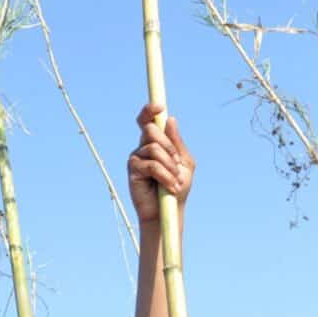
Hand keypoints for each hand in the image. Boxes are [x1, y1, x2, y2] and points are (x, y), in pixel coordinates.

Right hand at [128, 104, 193, 223]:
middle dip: (168, 146)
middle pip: (151, 130)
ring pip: (154, 148)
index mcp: (156, 142)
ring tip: (176, 181)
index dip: (149, 110)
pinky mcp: (133, 170)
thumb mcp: (184, 163)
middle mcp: (144, 147)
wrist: (170, 210)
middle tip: (178, 163)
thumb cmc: (178, 186)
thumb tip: (170, 119)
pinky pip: (151, 165)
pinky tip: (171, 187)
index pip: (148, 121)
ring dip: (170, 165)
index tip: (159, 106)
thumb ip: (177, 143)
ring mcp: (136, 157)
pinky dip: (165, 175)